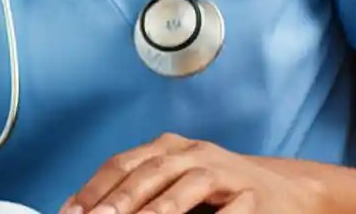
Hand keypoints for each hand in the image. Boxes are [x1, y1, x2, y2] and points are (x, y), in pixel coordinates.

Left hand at [59, 133, 327, 213]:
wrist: (285, 188)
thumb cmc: (218, 191)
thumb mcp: (173, 183)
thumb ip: (135, 193)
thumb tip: (85, 208)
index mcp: (166, 148)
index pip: (121, 164)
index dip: (94, 188)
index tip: (70, 212)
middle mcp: (191, 153)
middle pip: (148, 172)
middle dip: (119, 199)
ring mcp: (223, 171)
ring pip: (185, 186)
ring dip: (158, 209)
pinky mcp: (251, 193)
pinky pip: (230, 207)